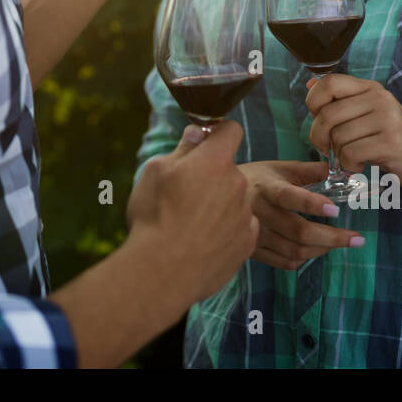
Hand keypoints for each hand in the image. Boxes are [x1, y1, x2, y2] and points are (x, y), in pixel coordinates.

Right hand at [126, 120, 258, 302]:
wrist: (163, 271)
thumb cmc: (154, 217)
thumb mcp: (155, 172)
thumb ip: (182, 149)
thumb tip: (197, 134)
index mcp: (214, 161)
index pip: (230, 130)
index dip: (217, 134)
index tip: (205, 144)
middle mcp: (237, 184)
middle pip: (229, 171)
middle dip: (212, 177)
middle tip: (185, 196)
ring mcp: (246, 215)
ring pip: (234, 201)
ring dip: (219, 206)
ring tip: (190, 226)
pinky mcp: (248, 243)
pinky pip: (239, 228)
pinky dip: (225, 231)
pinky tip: (202, 243)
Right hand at [239, 160, 360, 270]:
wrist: (216, 196)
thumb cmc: (255, 178)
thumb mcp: (278, 168)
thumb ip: (309, 170)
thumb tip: (341, 169)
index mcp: (266, 187)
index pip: (289, 196)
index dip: (311, 204)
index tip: (335, 210)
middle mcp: (259, 212)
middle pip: (299, 232)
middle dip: (333, 238)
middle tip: (357, 239)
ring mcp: (255, 235)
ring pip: (295, 251)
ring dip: (323, 249)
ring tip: (340, 242)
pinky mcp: (253, 251)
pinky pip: (285, 262)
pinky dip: (305, 257)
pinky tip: (316, 248)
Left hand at [305, 74, 401, 176]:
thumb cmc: (392, 140)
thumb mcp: (369, 115)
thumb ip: (341, 101)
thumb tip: (309, 84)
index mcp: (371, 88)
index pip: (328, 82)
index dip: (313, 102)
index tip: (317, 120)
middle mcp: (380, 98)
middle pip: (327, 114)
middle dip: (318, 136)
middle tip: (326, 149)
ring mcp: (388, 119)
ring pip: (338, 136)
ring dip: (338, 154)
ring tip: (351, 157)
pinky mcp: (392, 142)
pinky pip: (351, 152)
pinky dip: (348, 164)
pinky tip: (359, 165)